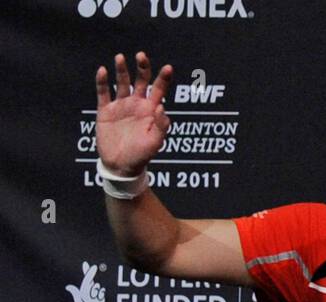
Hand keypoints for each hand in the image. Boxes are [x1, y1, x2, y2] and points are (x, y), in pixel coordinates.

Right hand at [95, 51, 172, 176]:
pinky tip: (103, 71)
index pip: (159, 90)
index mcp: (151, 111)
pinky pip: (103, 93)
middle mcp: (136, 105)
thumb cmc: (141, 156)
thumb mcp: (155, 142)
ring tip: (121, 57)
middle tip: (141, 56)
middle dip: (142, 68)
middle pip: (141, 80)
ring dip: (121, 70)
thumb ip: (160, 125)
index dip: (163, 79)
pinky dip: (102, 82)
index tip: (168, 68)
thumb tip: (162, 106)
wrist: (121, 166)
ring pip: (121, 82)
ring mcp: (120, 106)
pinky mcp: (105, 110)